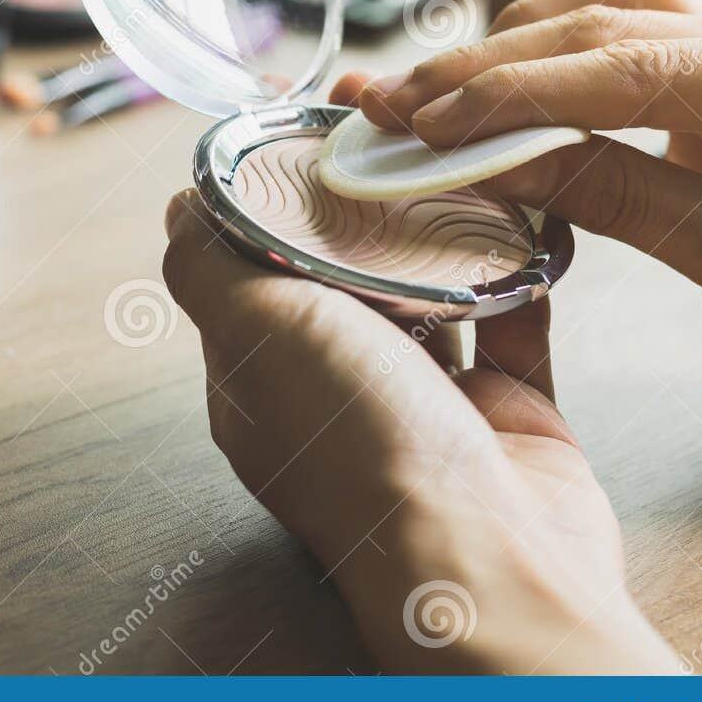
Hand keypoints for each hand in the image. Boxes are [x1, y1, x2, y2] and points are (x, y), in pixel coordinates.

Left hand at [162, 190, 678, 672]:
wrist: (490, 552)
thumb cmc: (362, 446)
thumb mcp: (257, 334)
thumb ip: (209, 266)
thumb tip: (178, 207)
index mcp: (265, 388)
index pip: (253, 283)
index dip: (273, 218)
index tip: (306, 150)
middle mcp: (342, 400)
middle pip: (350, 286)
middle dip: (370, 222)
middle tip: (395, 151)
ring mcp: (430, 411)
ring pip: (435, 302)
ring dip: (447, 246)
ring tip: (460, 173)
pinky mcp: (508, 415)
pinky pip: (512, 328)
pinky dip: (517, 280)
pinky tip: (523, 227)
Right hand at [354, 0, 701, 450]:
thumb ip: (617, 196)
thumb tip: (495, 160)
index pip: (625, 64)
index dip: (511, 91)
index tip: (421, 123)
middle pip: (608, 22)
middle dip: (492, 65)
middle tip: (394, 105)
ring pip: (617, 6)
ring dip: (522, 43)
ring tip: (438, 96)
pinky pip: (637, 42)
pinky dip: (562, 60)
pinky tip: (509, 92)